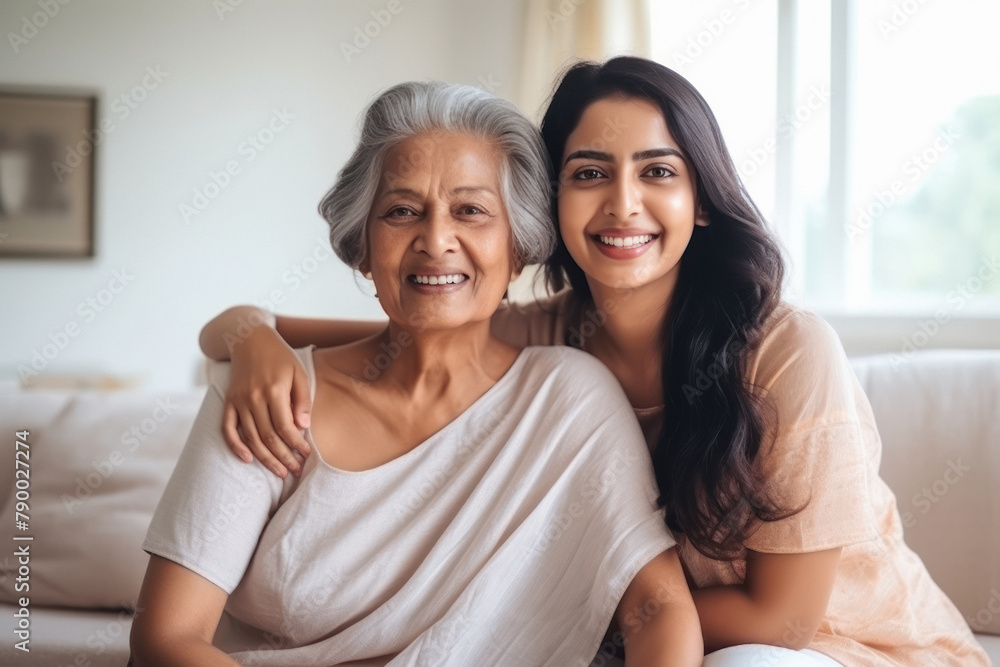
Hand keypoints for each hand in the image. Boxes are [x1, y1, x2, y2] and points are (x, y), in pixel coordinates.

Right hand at [221, 326, 311, 477]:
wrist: (249, 339)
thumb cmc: (280, 357)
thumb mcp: (299, 372)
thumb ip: (302, 400)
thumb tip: (303, 427)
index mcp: (274, 390)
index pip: (285, 427)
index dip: (296, 445)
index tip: (306, 455)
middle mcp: (253, 398)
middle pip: (268, 437)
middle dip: (283, 457)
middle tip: (295, 471)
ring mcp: (238, 401)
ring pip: (250, 437)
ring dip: (264, 458)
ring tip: (279, 472)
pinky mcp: (228, 402)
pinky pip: (228, 428)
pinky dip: (236, 446)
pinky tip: (248, 459)